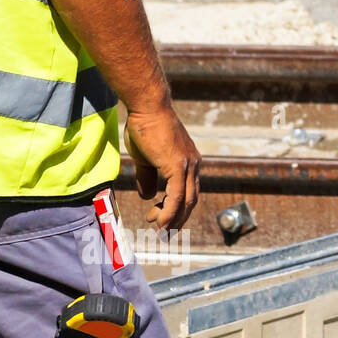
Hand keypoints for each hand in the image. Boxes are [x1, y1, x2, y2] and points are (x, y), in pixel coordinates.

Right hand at [124, 106, 200, 230]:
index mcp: (189, 163)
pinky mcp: (179, 167)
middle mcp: (193, 166)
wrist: (147, 106)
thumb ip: (148, 177)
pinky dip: (170, 213)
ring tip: (160, 229)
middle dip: (176, 218)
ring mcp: (188, 166)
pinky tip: (161, 223)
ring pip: (186, 202)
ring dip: (173, 219)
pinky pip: (177, 197)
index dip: (175, 208)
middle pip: (190, 201)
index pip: (188, 192)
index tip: (159, 215)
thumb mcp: (145, 157)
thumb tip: (148, 196)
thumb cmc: (144, 127)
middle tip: (162, 230)